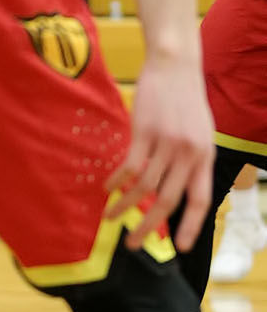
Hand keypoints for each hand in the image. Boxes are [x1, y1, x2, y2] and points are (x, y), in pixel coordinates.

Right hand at [108, 54, 213, 251]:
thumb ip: (191, 160)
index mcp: (204, 157)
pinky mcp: (144, 130)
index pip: (200, 201)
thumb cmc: (186, 98)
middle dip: (149, 226)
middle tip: (133, 244)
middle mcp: (188, 154)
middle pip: (167, 200)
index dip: (190, 226)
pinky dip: (117, 180)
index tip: (179, 248)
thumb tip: (177, 187)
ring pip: (144, 186)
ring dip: (125, 205)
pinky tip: (107, 188)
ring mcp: (166, 142)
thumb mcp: (200, 132)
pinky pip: (130, 165)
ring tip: (110, 218)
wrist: (175, 64)